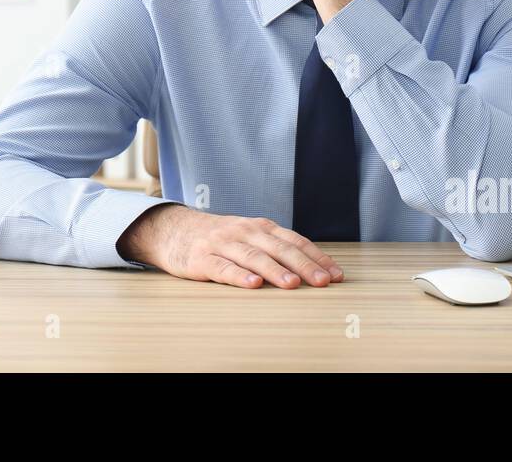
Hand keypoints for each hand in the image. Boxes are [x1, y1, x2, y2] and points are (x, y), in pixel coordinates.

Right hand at [117, 204, 344, 288]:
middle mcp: (245, 232)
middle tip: (323, 281)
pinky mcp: (202, 258)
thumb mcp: (250, 235)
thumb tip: (313, 267)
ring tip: (292, 284)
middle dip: (304, 266)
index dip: (317, 257)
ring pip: (254, 257)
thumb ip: (275, 247)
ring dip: (275, 271)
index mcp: (261, 227)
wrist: (174, 229)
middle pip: (279, 248)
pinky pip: (223, 268)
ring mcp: (223, 244)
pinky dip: (239, 276)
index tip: (336, 274)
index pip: (295, 241)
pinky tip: (253, 285)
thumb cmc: (220, 238)